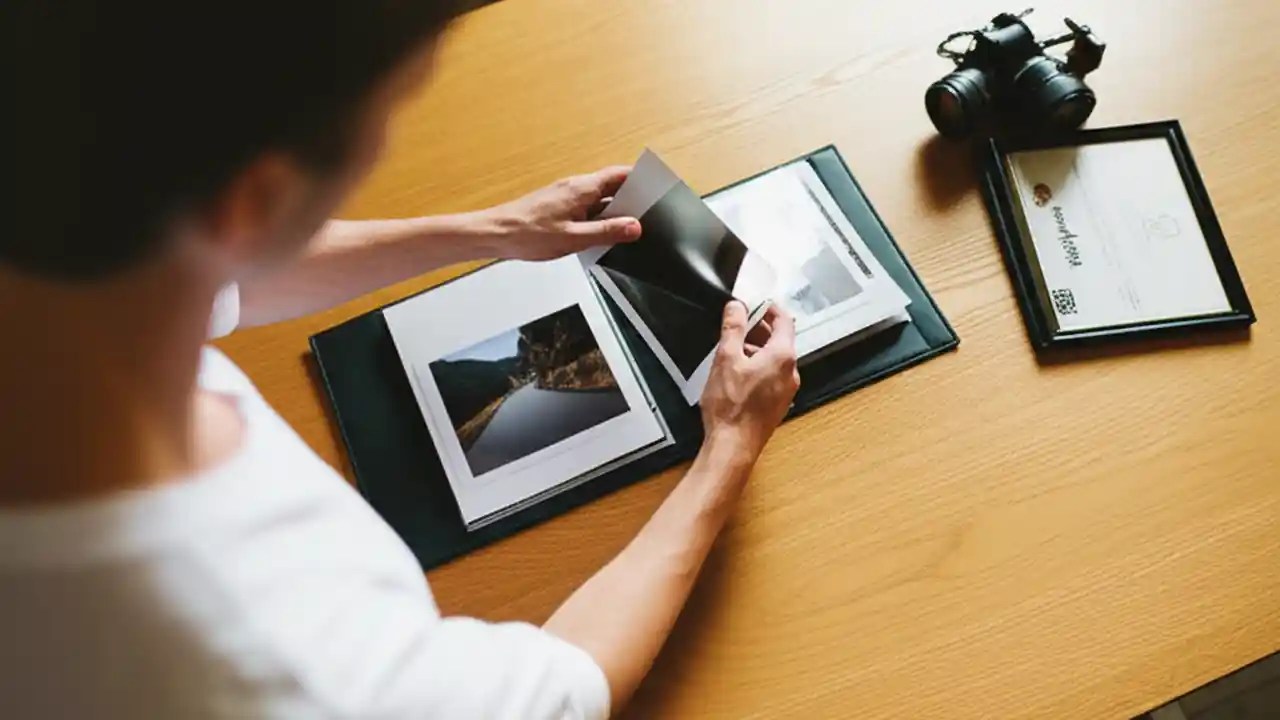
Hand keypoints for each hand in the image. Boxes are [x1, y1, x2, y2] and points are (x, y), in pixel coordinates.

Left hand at [484, 166, 642, 260]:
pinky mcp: (559, 207)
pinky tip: (599, 236)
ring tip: (626, 230)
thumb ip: (607, 232)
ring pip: (599, 200)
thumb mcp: (574, 238)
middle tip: (647, 213)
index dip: (640, 178)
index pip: (619, 175)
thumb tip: (634, 227)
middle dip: (631, 199)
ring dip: (613, 212)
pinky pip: (586, 209)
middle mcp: (575, 188)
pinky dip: (598, 219)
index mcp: (582, 189)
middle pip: (612, 186)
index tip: (657, 185)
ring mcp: (566, 196)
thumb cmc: (527, 234)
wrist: (496, 233)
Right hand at [699, 302, 799, 464]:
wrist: (733, 446)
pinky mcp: (777, 403)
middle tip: (739, 323)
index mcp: (782, 357)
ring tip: (733, 349)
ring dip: (757, 349)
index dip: (769, 308)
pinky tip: (738, 373)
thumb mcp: (726, 359)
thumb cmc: (731, 408)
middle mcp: (790, 373)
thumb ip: (733, 328)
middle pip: (780, 340)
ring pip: (775, 359)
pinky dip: (758, 367)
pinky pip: (772, 376)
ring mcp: (785, 390)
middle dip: (760, 329)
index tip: (755, 304)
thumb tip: (737, 308)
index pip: (783, 321)